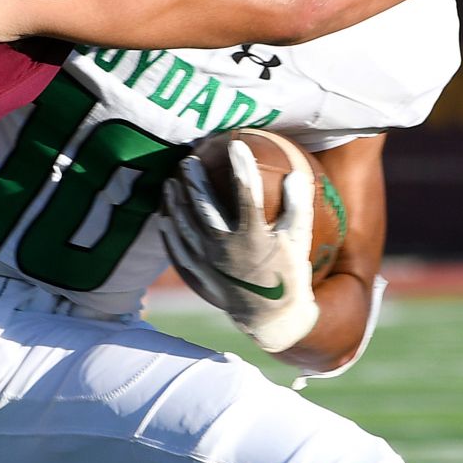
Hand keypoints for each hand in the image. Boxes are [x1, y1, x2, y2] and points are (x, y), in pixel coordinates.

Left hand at [160, 141, 318, 353]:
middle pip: (204, 207)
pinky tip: (164, 219)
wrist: (271, 318)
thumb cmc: (288, 276)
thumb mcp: (299, 241)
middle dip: (195, 181)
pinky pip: (178, 251)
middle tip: (187, 160)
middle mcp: (227, 247)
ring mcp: (209, 262)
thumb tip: (296, 174)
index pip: (246, 193)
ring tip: (170, 183)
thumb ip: (297, 206)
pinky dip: (169, 234)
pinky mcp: (199, 275)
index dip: (241, 167)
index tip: (235, 144)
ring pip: (185, 227)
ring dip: (175, 203)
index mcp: (254, 236)